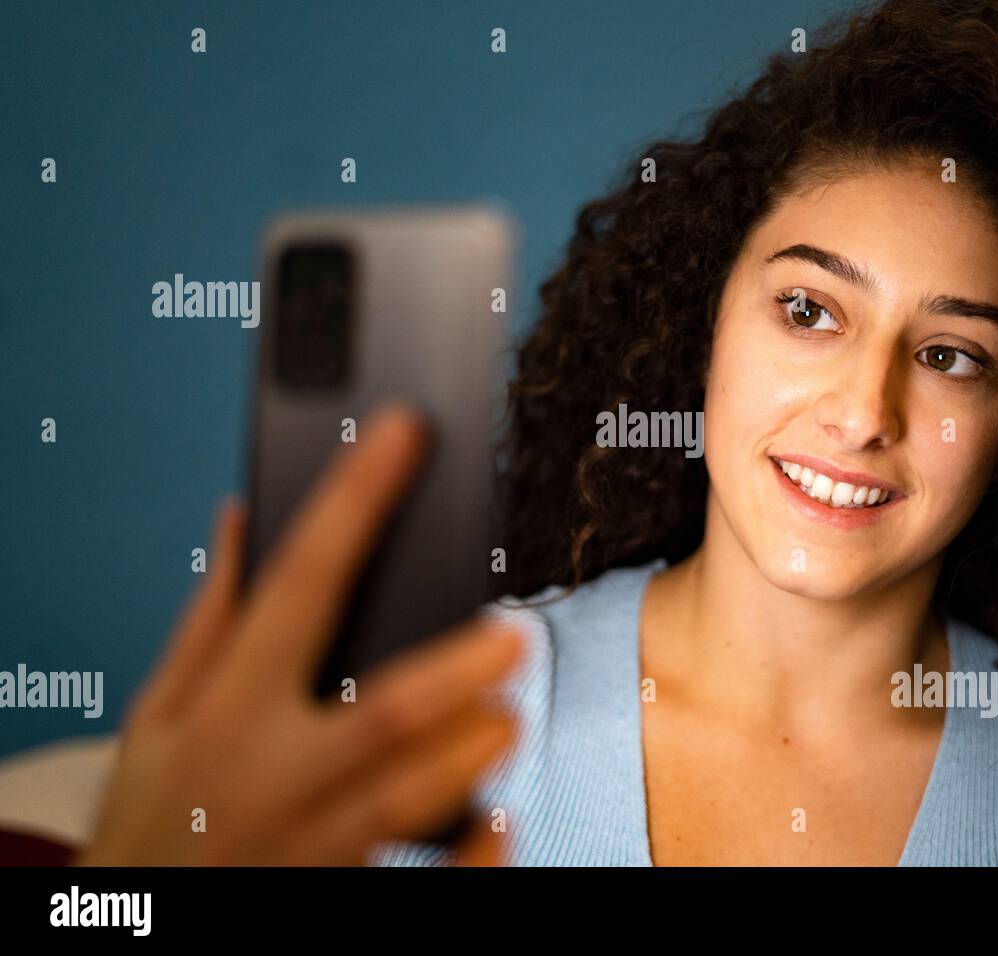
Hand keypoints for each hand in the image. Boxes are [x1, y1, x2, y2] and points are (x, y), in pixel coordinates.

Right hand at [74, 404, 522, 865]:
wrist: (137, 943)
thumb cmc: (151, 825)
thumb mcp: (155, 720)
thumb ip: (208, 622)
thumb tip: (240, 522)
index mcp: (230, 710)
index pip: (302, 583)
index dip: (355, 500)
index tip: (404, 434)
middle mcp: (274, 773)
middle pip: (383, 711)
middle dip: (456, 669)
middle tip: (516, 631)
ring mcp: (312, 844)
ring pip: (412, 793)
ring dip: (471, 750)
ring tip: (509, 713)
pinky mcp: (342, 897)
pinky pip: (429, 880)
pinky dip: (473, 849)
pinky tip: (501, 817)